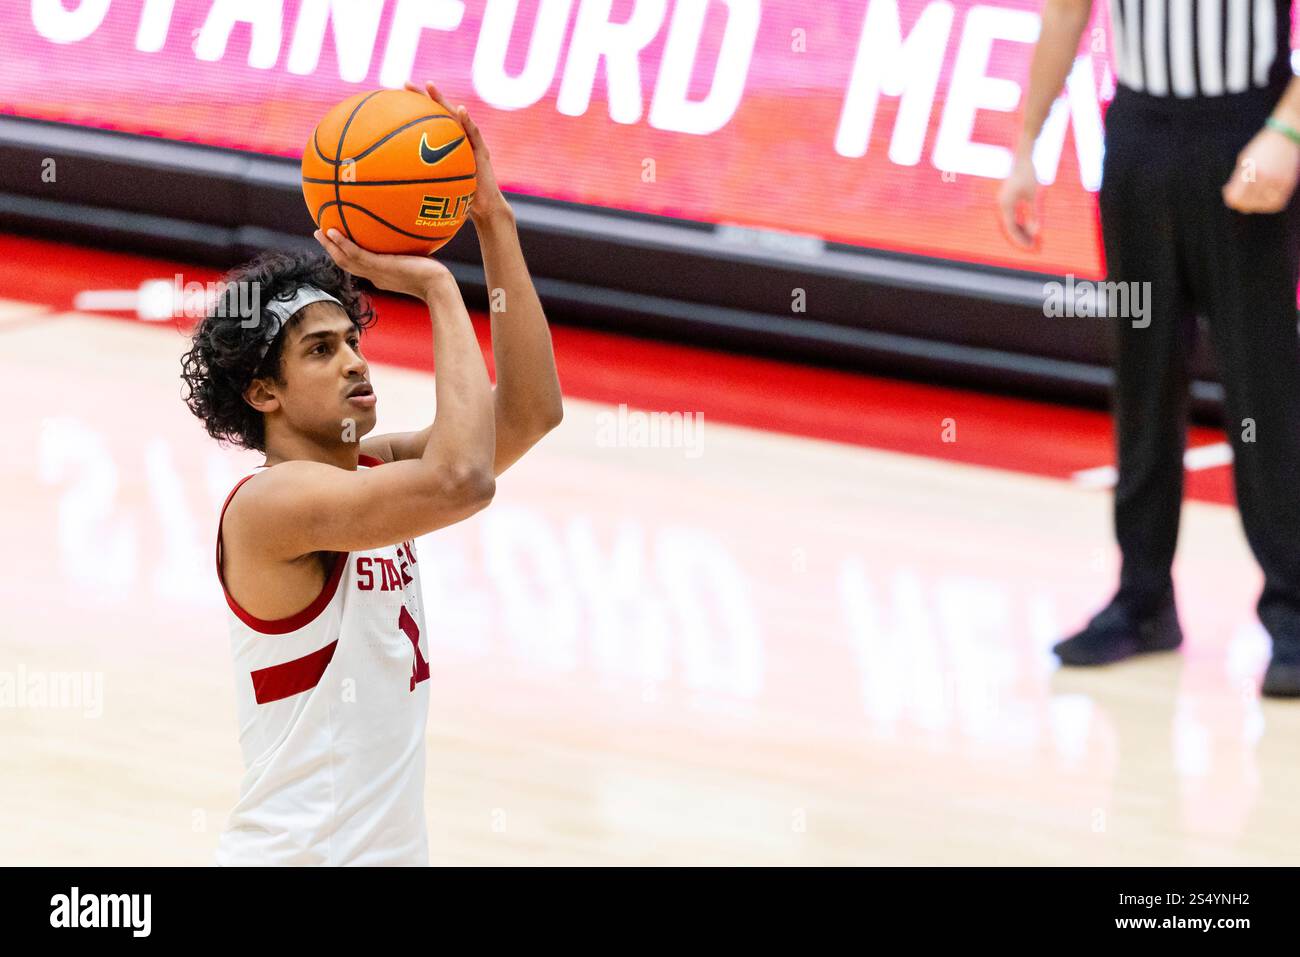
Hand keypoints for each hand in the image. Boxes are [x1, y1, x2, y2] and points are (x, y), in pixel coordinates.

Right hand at [315, 227, 453, 299]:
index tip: (337, 242)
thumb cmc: (433, 274)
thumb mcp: (417, 260)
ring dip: (330, 246)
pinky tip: (332, 231)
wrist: (437, 286)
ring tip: (319, 231)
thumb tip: (411, 231)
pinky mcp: (379, 267)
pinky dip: (341, 243)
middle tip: (320, 234)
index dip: (345, 254)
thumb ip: (409, 251)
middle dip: (331, 249)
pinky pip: (355, 254)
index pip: (358, 265)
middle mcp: (374, 275)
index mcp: (380, 274)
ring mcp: (375, 272)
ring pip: (345, 260)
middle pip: (346, 263)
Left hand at [404, 80, 510, 224]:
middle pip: (438, 113)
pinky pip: (474, 134)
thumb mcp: (435, 191)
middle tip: (405, 84)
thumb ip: (420, 184)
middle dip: (423, 97)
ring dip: (442, 100)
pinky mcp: (482, 151)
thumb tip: (389, 190)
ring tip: (430, 86)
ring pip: (454, 116)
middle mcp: (457, 139)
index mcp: (446, 145)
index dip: (412, 110)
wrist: (484, 208)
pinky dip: (468, 121)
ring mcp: (470, 142)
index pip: (428, 123)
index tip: (392, 98)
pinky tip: (461, 110)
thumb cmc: (458, 201)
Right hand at [997, 154, 1041, 247]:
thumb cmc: (1028, 176)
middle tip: (1032, 245)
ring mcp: (1003, 202)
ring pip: (1010, 222)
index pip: (1011, 228)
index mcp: (1005, 205)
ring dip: (1020, 230)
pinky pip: (1011, 215)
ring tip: (1032, 238)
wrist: (1021, 159)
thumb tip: (1036, 231)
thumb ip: (1033, 215)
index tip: (1030, 246)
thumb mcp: (1033, 197)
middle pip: (1009, 227)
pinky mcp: (1006, 199)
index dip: (1020, 239)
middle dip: (1020, 237)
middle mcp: (1001, 205)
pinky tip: (1028, 226)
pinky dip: (1019, 222)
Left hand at [1222, 125, 1299, 212]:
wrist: (1286, 135)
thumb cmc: (1261, 147)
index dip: (1230, 198)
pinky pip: (1275, 203)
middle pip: (1247, 204)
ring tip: (1252, 195)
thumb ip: (1238, 180)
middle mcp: (1264, 176)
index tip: (1228, 192)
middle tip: (1240, 197)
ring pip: (1261, 206)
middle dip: (1241, 203)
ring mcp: (1277, 180)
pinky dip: (1267, 204)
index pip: (1235, 197)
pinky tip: (1263, 198)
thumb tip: (1234, 202)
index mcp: (1250, 170)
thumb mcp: (1245, 160)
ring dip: (1255, 203)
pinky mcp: (1288, 183)